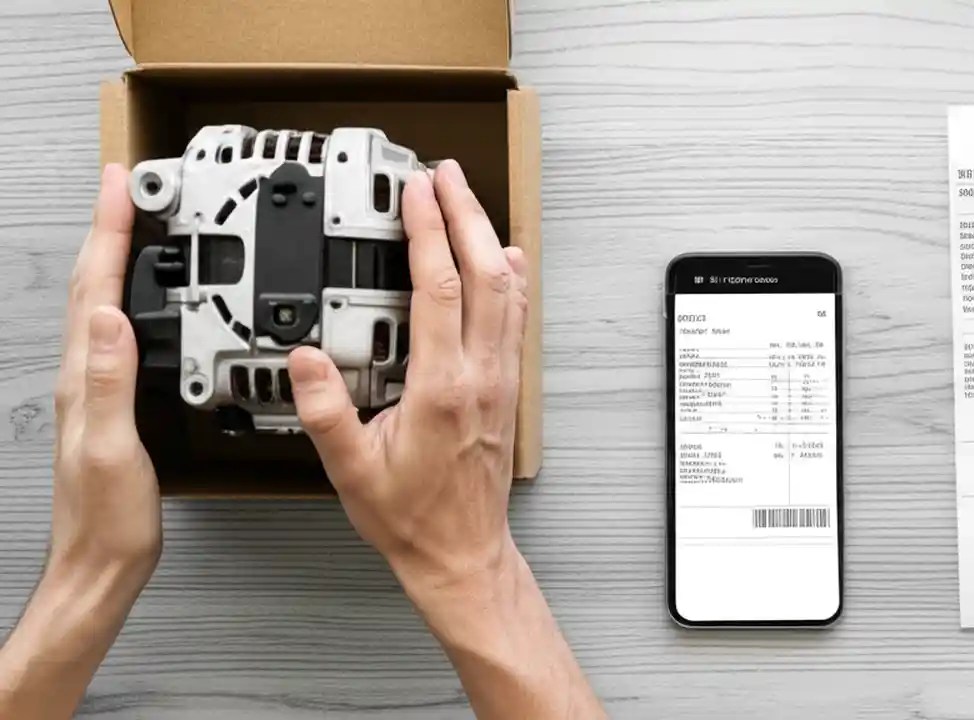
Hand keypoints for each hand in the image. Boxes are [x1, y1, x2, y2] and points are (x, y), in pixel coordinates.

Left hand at [50, 163, 159, 595]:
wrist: (101, 563)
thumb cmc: (108, 518)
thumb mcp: (112, 446)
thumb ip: (109, 379)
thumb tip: (108, 315)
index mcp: (84, 379)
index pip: (97, 290)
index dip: (110, 232)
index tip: (122, 186)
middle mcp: (83, 377)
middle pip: (94, 287)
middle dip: (110, 229)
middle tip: (127, 188)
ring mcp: (93, 390)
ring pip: (102, 306)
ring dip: (115, 259)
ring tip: (130, 226)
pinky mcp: (109, 405)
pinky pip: (116, 335)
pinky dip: (126, 301)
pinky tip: (137, 303)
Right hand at [287, 161, 602, 718]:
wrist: (462, 552)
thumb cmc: (414, 517)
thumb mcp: (352, 470)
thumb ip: (327, 412)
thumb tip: (306, 359)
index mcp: (443, 387)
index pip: (439, 288)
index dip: (428, 231)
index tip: (416, 194)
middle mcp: (481, 375)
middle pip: (486, 273)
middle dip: (467, 214)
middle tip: (448, 176)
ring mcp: (501, 379)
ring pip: (509, 291)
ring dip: (489, 238)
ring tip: (470, 201)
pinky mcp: (507, 387)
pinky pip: (515, 318)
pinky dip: (510, 278)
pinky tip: (504, 262)